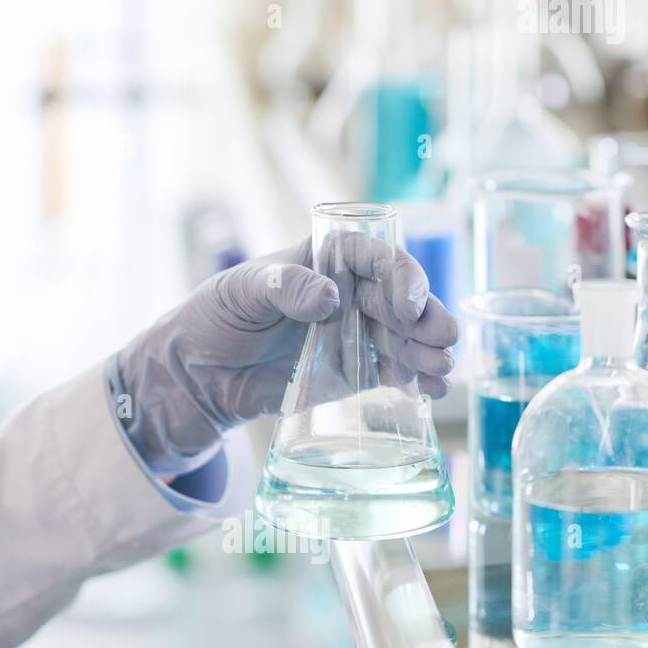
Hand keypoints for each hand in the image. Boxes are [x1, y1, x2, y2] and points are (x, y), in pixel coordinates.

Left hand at [117, 236, 458, 473]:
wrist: (202, 374)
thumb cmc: (217, 315)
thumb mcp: (241, 290)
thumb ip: (283, 287)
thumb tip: (330, 298)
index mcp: (327, 260)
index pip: (374, 257)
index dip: (400, 276)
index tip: (406, 304)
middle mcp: (351, 293)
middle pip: (401, 299)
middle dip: (427, 317)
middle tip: (445, 339)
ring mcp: (356, 334)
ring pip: (406, 337)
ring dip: (429, 351)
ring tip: (443, 370)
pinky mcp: (356, 372)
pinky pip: (395, 372)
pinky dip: (418, 379)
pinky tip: (435, 390)